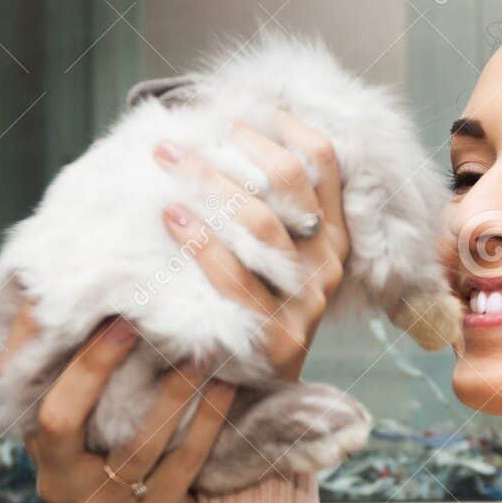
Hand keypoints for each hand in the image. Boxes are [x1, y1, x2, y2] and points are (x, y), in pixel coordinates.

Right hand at [2, 298, 236, 502]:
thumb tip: (96, 309)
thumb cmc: (115, 480)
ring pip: (136, 443)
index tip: (72, 303)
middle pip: (61, 418)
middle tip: (131, 319)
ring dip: (170, 391)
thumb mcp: (85, 446)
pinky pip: (183, 462)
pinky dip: (206, 420)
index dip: (40, 348)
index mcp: (42, 453)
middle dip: (92, 364)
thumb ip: (84, 394)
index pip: (25, 393)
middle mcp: (62, 481)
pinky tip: (225, 386)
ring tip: (199, 350)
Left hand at [152, 109, 350, 382]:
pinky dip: (198, 240)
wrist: (261, 394)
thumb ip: (264, 209)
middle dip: (235, 148)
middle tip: (184, 132)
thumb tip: (217, 136)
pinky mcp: (276, 335)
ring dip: (209, 184)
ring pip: (260, 224)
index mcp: (334, 236)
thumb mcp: (274, 259)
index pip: (324, 162)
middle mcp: (328, 265)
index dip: (285, 126)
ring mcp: (305, 302)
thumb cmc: (254, 310)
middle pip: (288, 185)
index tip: (241, 108)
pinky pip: (233, 276)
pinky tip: (169, 216)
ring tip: (167, 161)